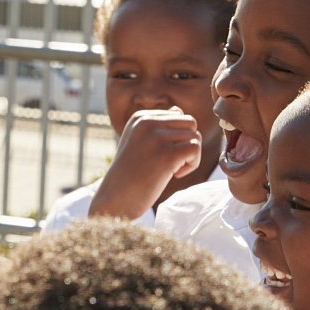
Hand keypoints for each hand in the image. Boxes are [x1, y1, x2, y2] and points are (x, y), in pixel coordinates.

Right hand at [88, 109, 203, 219]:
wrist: (114, 200)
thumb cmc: (129, 175)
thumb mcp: (139, 142)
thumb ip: (159, 126)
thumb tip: (179, 110)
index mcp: (140, 117)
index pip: (178, 116)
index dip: (177, 138)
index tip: (162, 155)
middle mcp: (147, 122)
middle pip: (190, 123)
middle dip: (187, 143)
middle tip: (171, 163)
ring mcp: (156, 138)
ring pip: (195, 136)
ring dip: (190, 156)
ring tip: (172, 170)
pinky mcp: (166, 155)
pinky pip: (195, 149)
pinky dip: (192, 164)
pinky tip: (175, 174)